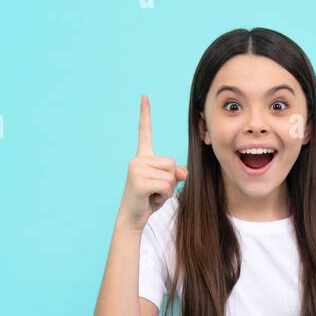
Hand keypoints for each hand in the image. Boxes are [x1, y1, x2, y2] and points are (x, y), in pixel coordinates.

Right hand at [118, 94, 187, 231]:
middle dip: (171, 180)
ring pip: (171, 175)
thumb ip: (176, 174)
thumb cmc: (149, 201)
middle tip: (155, 190)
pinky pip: (166, 185)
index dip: (145, 114)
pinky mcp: (138, 181)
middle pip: (172, 162)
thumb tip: (183, 173)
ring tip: (153, 195)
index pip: (145, 132)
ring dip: (168, 190)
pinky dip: (163, 196)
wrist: (132, 218)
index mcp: (142, 157)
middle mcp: (137, 159)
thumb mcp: (166, 185)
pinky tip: (151, 199)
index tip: (144, 96)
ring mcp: (136, 169)